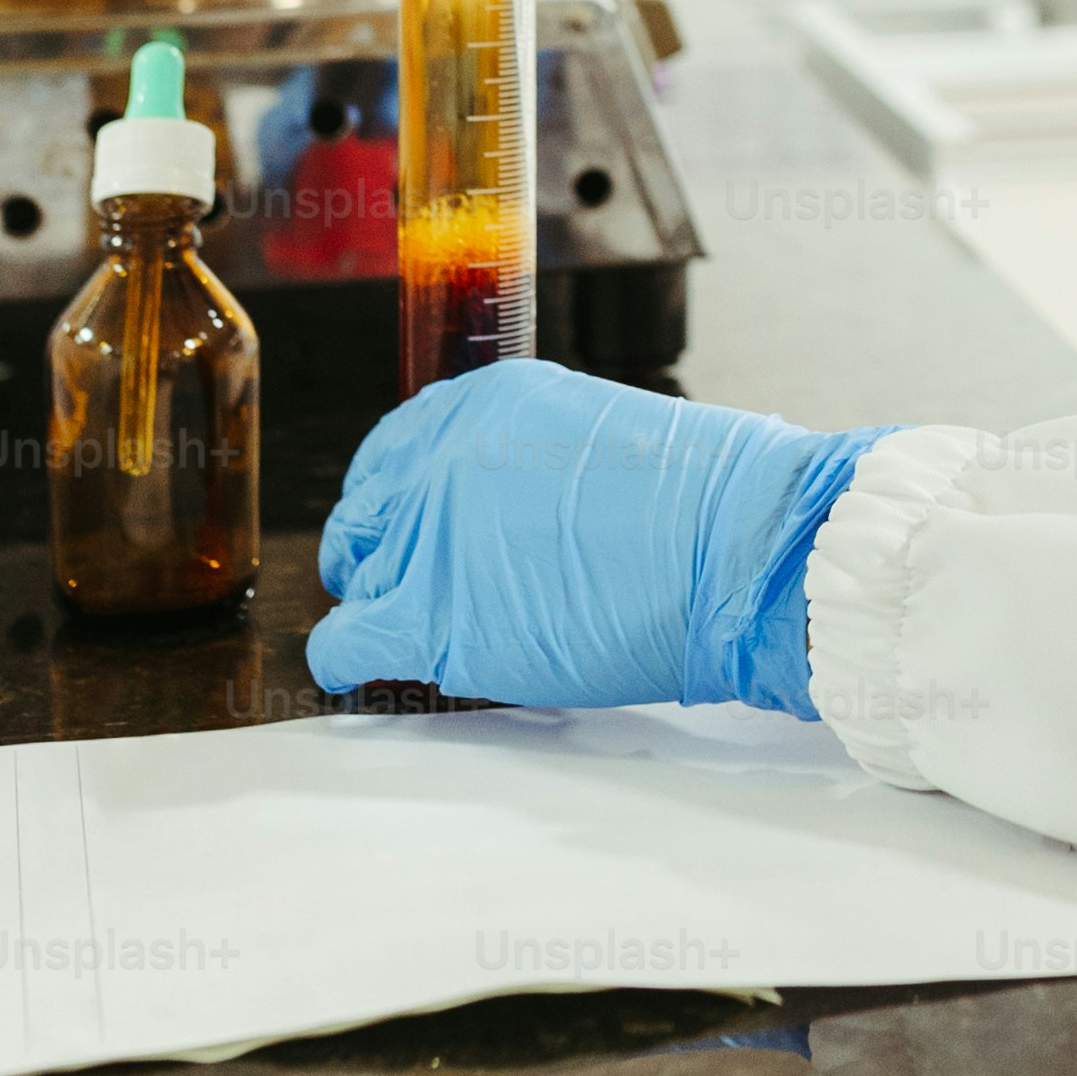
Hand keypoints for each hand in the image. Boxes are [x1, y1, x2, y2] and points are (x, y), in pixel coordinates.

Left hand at [307, 359, 885, 715]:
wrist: (730, 546)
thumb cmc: (698, 501)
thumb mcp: (592, 437)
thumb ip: (524, 462)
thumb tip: (505, 508)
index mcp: (478, 406)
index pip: (391, 452)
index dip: (396, 499)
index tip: (405, 524)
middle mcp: (438, 459)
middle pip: (365, 515)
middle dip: (377, 551)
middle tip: (406, 581)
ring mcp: (428, 538)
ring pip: (355, 577)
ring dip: (375, 603)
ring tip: (406, 628)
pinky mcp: (431, 618)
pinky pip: (346, 643)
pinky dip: (346, 660)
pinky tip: (367, 669)